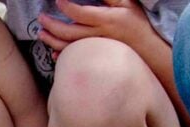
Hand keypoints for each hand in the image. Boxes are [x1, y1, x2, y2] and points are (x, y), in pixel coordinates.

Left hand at [38, 0, 154, 52]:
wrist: (148, 49)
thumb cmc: (137, 22)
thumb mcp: (126, 3)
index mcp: (106, 20)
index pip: (80, 13)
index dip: (67, 6)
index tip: (57, 0)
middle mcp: (99, 36)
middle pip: (69, 32)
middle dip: (52, 25)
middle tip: (41, 17)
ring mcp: (96, 49)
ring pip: (69, 47)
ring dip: (52, 41)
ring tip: (41, 33)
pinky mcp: (95, 57)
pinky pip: (76, 58)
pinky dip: (63, 55)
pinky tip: (54, 52)